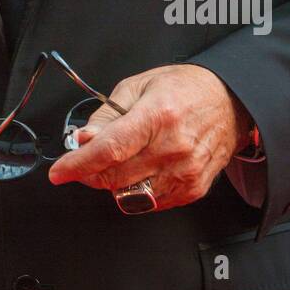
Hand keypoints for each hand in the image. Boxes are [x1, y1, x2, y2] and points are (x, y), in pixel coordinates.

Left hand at [48, 63, 252, 211]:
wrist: (229, 102)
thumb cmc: (184, 89)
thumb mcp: (137, 87)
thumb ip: (107, 115)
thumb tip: (83, 139)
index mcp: (157, 116)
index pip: (108, 150)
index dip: (78, 164)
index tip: (60, 172)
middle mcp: (173, 147)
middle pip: (115, 177)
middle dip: (91, 172)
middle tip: (86, 160)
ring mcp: (185, 172)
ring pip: (130, 195)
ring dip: (113, 183)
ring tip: (117, 161)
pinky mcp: (192, 189)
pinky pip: (151, 203)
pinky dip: (136, 190)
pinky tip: (139, 170)